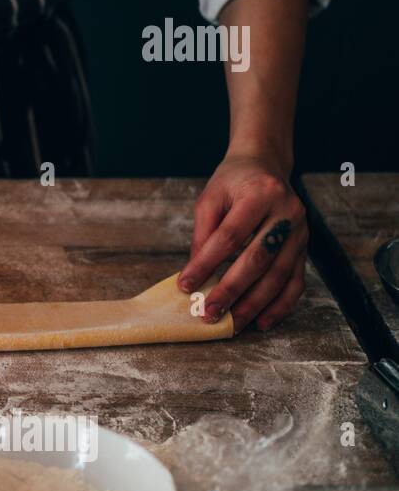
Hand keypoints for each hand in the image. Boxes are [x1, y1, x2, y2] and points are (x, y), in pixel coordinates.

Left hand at [178, 154, 307, 331]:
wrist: (267, 166)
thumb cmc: (233, 183)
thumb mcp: (210, 198)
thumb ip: (203, 234)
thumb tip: (195, 275)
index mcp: (261, 194)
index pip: (230, 235)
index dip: (207, 263)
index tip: (185, 284)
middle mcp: (287, 213)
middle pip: (258, 258)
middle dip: (232, 290)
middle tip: (209, 312)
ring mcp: (301, 232)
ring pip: (279, 275)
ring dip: (255, 304)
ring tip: (233, 324)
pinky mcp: (305, 248)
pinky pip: (295, 282)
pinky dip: (279, 305)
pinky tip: (261, 322)